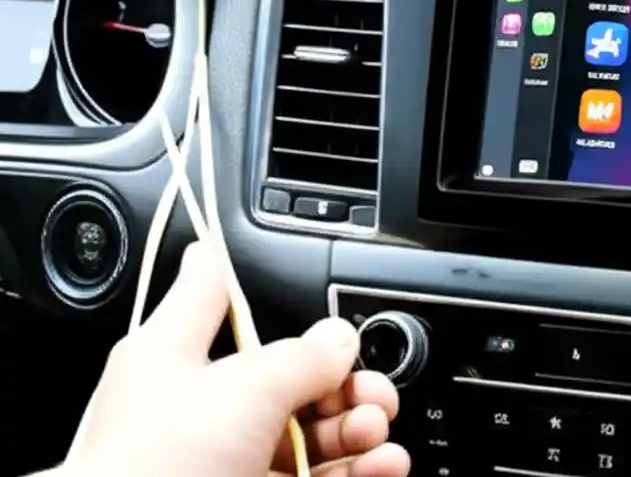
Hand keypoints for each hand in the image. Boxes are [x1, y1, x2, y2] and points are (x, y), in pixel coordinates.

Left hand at [61, 243, 410, 476]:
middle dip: (343, 382)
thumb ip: (302, 357)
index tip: (287, 268)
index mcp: (174, 359)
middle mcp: (198, 408)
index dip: (244, 274)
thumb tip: (340, 340)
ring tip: (374, 434)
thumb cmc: (154, 466)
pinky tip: (382, 467)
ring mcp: (225, 460)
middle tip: (372, 393)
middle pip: (286, 376)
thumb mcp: (244, 388)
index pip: (208, 295)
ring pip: (308, 434)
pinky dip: (356, 471)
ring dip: (355, 429)